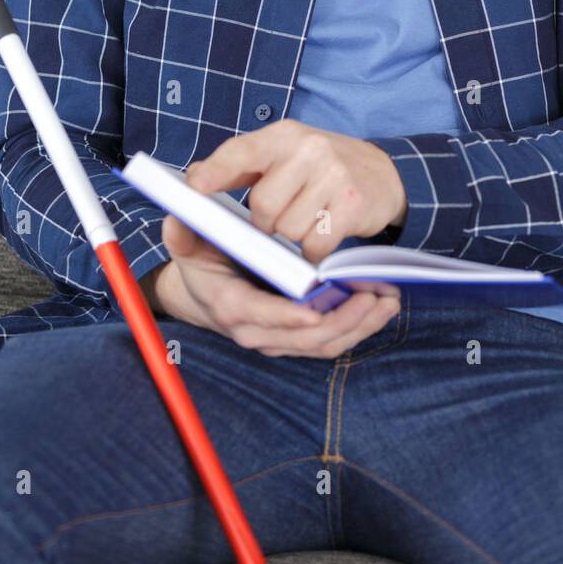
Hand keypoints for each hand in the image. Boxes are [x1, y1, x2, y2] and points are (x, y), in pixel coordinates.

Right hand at [145, 213, 400, 358]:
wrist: (204, 290)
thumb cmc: (202, 260)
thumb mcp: (188, 242)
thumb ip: (182, 231)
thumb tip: (176, 218)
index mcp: (230, 306)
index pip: (259, 316)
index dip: (287, 316)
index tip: (315, 309)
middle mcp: (255, 331)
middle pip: (303, 338)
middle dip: (341, 320)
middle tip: (372, 296)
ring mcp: (278, 339)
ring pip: (323, 344)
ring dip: (358, 325)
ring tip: (387, 301)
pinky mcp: (296, 340)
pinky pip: (330, 341)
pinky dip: (358, 327)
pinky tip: (381, 307)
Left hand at [184, 119, 407, 264]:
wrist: (384, 173)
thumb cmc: (323, 167)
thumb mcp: (284, 154)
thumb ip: (242, 166)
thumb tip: (196, 176)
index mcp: (285, 135)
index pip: (242, 151)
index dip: (216, 170)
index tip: (195, 187)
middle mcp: (310, 149)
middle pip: (263, 205)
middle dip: (267, 221)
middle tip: (284, 214)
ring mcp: (334, 175)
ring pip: (288, 229)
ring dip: (294, 235)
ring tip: (310, 218)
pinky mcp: (352, 204)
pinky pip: (316, 244)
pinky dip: (315, 249)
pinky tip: (325, 232)